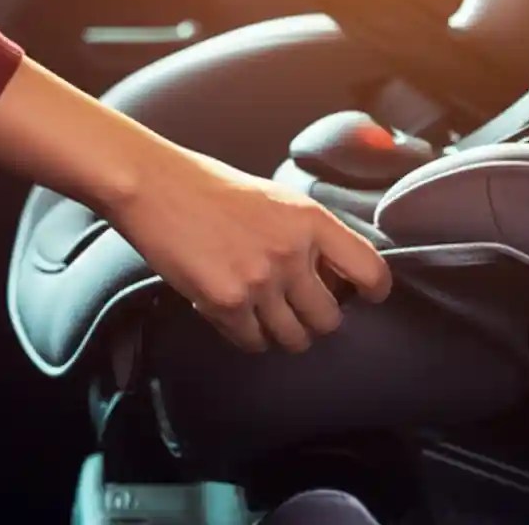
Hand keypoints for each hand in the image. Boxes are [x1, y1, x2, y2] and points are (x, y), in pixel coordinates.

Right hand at [108, 144, 390, 352]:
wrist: (155, 186)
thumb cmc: (210, 187)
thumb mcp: (275, 199)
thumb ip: (306, 234)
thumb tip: (331, 274)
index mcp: (310, 219)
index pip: (369, 269)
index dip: (374, 290)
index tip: (367, 297)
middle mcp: (292, 252)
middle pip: (330, 319)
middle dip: (317, 321)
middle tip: (300, 311)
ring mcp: (260, 281)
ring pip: (294, 338)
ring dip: (284, 334)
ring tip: (268, 317)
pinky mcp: (227, 303)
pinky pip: (254, 342)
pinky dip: (248, 337)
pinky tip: (238, 317)